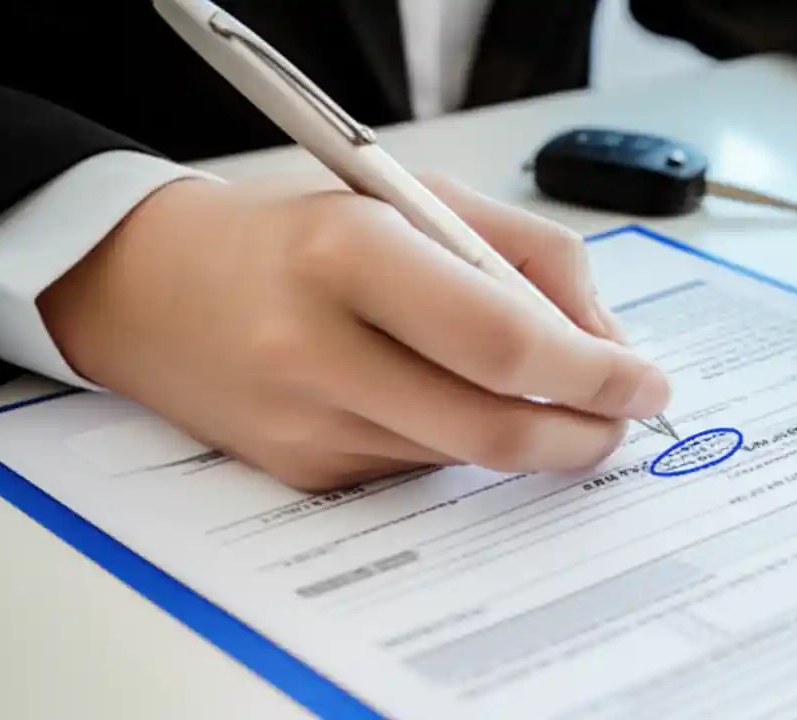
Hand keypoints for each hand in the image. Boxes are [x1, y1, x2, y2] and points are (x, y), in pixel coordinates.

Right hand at [37, 177, 669, 491]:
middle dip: (583, 433)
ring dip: (527, 431)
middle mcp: (317, 349)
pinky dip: (461, 437)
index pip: (502, 339)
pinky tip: (436, 395)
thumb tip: (606, 342)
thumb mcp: (415, 198)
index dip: (593, 372)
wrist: (152, 287)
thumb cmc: (300, 228)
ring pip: (466, 453)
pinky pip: (421, 468)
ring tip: (533, 386)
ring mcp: (304, 425)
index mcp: (349, 253)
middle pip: (494, 428)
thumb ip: (526, 256)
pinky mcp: (300, 473)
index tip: (645, 382)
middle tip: (620, 418)